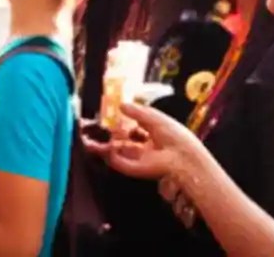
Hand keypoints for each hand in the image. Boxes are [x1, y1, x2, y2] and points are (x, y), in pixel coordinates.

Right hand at [84, 102, 204, 180]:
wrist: (182, 158)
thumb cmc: (174, 135)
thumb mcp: (155, 118)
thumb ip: (137, 112)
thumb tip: (120, 105)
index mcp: (154, 134)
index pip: (135, 129)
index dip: (123, 123)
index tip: (111, 116)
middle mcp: (146, 147)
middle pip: (124, 141)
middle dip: (110, 135)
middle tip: (96, 129)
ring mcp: (140, 158)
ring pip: (118, 152)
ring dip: (104, 146)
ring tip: (91, 140)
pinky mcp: (135, 169)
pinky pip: (119, 163)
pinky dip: (110, 156)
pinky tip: (105, 146)